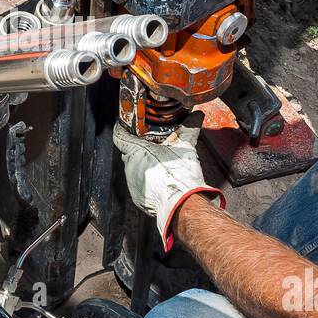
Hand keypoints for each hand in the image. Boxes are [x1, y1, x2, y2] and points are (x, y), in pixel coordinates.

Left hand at [114, 114, 221, 246]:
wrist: (181, 203)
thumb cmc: (180, 174)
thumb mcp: (186, 146)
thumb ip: (189, 127)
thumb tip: (197, 114)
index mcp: (136, 151)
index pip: (119, 136)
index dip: (123, 129)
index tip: (127, 126)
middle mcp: (130, 167)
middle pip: (128, 152)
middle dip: (137, 148)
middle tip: (152, 144)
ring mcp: (132, 183)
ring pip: (134, 169)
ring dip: (143, 165)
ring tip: (159, 163)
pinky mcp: (137, 197)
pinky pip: (139, 184)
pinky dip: (147, 181)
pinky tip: (160, 180)